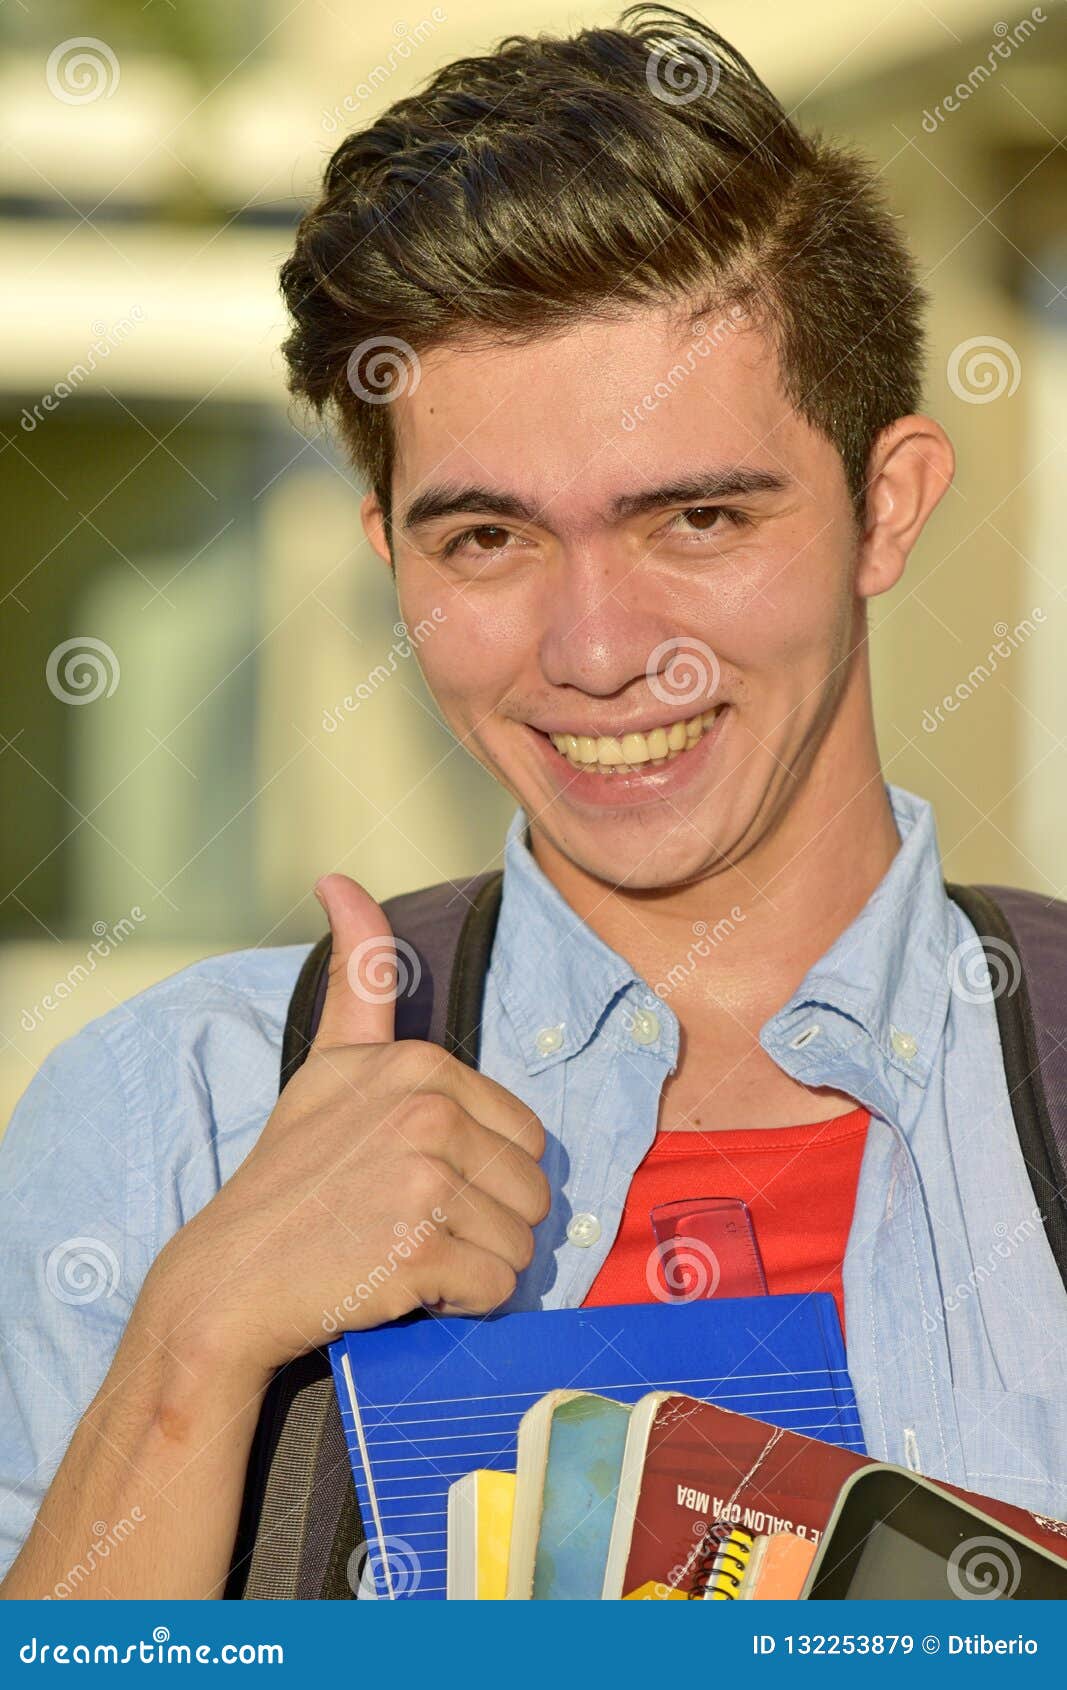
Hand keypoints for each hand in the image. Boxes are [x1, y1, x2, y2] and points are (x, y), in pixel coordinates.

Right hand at [146, 874, 550, 1378]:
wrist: (228, 1278)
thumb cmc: (293, 1174)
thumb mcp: (330, 1061)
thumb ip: (358, 974)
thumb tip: (337, 878)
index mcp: (421, 1063)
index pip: (526, 1136)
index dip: (482, 1174)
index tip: (412, 1180)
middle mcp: (427, 1109)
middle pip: (533, 1190)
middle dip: (485, 1222)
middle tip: (408, 1223)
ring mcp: (422, 1179)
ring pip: (523, 1244)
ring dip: (474, 1265)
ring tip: (403, 1251)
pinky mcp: (417, 1249)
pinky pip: (497, 1289)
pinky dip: (461, 1305)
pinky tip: (404, 1286)